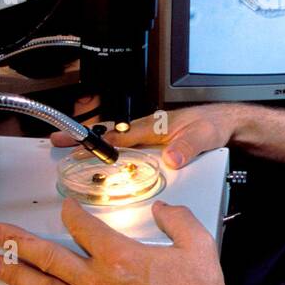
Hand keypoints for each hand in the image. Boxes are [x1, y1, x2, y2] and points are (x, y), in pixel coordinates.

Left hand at [0, 197, 245, 284]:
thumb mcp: (199, 248)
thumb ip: (178, 221)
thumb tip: (163, 209)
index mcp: (121, 257)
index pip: (83, 227)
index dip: (70, 213)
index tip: (65, 208)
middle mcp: (98, 284)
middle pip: (48, 257)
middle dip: (20, 241)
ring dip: (16, 274)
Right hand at [50, 102, 242, 170]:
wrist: (225, 124)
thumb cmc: (213, 125)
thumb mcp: (203, 137)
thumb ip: (187, 147)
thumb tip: (171, 157)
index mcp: (154, 126)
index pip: (120, 136)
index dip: (97, 143)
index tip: (76, 147)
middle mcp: (148, 129)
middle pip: (110, 134)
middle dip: (83, 138)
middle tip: (58, 142)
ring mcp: (150, 134)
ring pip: (116, 138)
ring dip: (94, 144)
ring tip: (70, 150)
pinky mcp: (156, 141)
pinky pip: (128, 145)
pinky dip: (111, 149)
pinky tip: (103, 160)